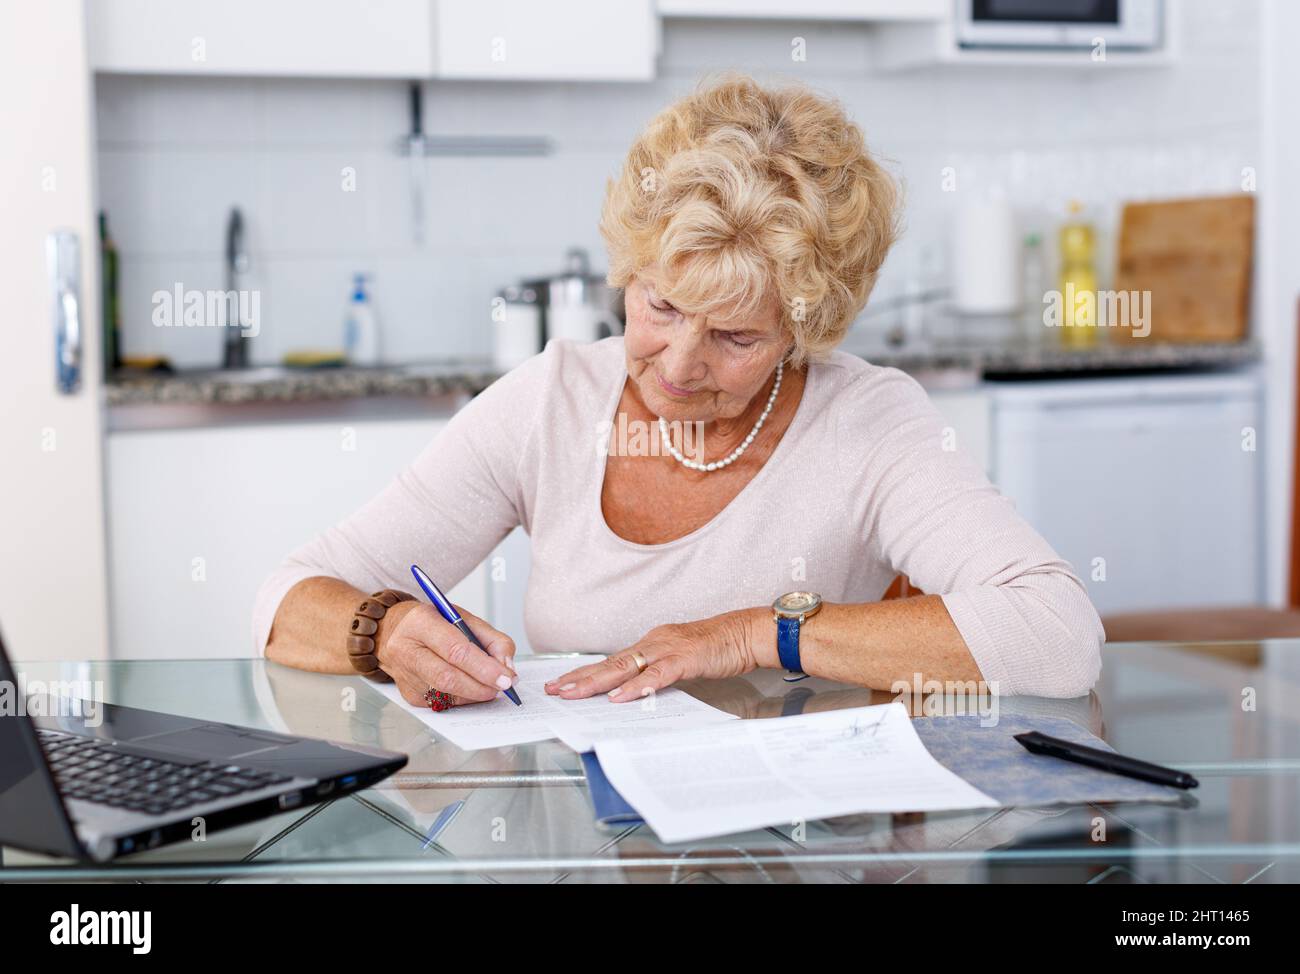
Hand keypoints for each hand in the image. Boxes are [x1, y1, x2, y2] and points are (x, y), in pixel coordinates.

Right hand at [377, 601, 517, 708]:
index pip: (455, 650)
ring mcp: (404, 675)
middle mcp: (407, 649)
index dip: (484, 667)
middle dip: (482, 685)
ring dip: (475, 694)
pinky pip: (443, 703)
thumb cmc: (433, 623)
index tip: (506, 677)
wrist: (395, 632)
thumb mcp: (464, 618)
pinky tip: (471, 688)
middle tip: (504, 686)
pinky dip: (464, 698)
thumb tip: (507, 667)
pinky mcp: (409, 694)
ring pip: (446, 694)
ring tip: (490, 686)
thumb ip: (491, 640)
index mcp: (420, 622)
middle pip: (448, 677)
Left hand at [544, 608, 763, 702]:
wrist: (746, 632)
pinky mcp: (686, 658)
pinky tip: (621, 697)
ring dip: (598, 682)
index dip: (585, 673)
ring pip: (626, 667)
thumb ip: (659, 675)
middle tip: (554, 690)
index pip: (611, 662)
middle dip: (580, 678)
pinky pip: (658, 675)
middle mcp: (653, 644)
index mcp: (651, 645)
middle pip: (610, 663)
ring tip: (575, 693)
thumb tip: (637, 693)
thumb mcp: (681, 662)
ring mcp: (668, 649)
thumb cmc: (717, 648)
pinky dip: (638, 686)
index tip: (562, 683)